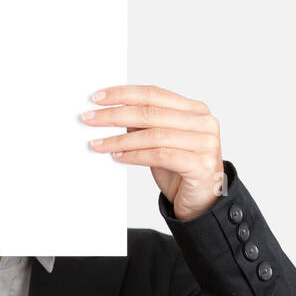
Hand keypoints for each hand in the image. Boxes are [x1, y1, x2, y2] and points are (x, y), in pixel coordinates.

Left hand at [82, 85, 223, 220]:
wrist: (202, 201)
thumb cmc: (180, 169)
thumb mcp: (160, 141)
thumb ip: (144, 125)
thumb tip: (110, 112)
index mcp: (194, 109)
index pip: (154, 94)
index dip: (123, 94)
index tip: (98, 97)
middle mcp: (203, 122)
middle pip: (151, 113)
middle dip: (114, 115)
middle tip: (90, 118)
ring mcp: (205, 143)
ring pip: (154, 135)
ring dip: (120, 140)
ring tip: (98, 143)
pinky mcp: (201, 165)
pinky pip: (161, 155)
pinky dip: (135, 155)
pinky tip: (118, 157)